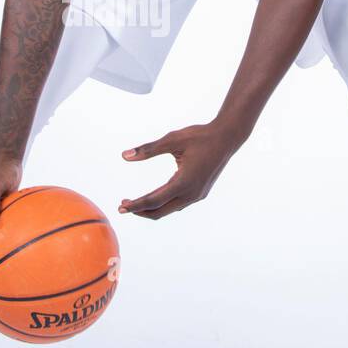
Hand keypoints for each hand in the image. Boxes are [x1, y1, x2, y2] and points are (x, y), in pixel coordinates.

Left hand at [118, 121, 243, 219]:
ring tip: (135, 203)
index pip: (154, 200)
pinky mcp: (200, 192)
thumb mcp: (172, 139)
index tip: (121, 207)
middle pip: (160, 211)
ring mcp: (197, 195)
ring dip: (152, 208)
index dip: (135, 205)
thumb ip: (148, 149)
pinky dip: (163, 203)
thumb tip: (124, 156)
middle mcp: (191, 193)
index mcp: (184, 182)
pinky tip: (155, 197)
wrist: (226, 138)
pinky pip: (178, 203)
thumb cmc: (200, 136)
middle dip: (140, 211)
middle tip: (123, 206)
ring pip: (170, 209)